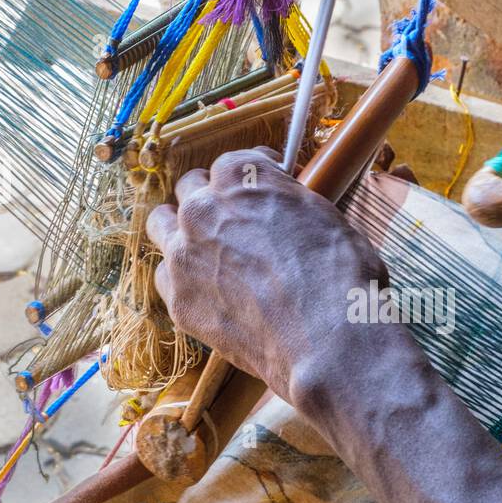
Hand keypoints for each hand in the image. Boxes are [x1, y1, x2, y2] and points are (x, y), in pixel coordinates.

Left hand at [145, 149, 388, 405]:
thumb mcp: (324, 216)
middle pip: (190, 189)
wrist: (327, 339)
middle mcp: (204, 208)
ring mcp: (185, 254)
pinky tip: (208, 290)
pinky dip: (182, 279)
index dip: (249, 180)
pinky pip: (166, 277)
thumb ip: (287, 201)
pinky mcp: (180, 299)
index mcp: (241, 177)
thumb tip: (282, 204)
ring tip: (205, 249)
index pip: (231, 164)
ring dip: (180, 230)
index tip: (260, 192)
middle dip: (211, 200)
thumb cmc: (339, 275)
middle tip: (233, 221)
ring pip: (162, 225)